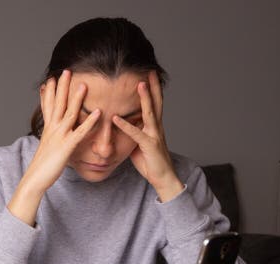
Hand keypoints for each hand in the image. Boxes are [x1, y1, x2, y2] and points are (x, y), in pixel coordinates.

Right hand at [9, 70, 101, 224]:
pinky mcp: (66, 146)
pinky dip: (89, 121)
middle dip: (61, 87)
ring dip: (76, 98)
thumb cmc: (41, 168)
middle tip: (65, 71)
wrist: (34, 180)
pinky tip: (97, 112)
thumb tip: (51, 137)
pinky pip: (80, 132)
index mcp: (47, 130)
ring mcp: (59, 137)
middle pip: (57, 104)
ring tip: (83, 84)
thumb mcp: (46, 150)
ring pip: (68, 113)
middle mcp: (51, 130)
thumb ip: (50, 140)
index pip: (47, 106)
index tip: (50, 79)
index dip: (48, 92)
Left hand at [112, 70, 182, 201]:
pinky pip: (136, 134)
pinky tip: (115, 118)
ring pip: (149, 113)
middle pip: (156, 102)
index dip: (152, 89)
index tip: (149, 74)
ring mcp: (154, 135)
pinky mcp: (149, 146)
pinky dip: (125, 125)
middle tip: (150, 70)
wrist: (163, 178)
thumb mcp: (139, 143)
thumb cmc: (150, 161)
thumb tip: (122, 124)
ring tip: (139, 85)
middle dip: (153, 86)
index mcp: (154, 126)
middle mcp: (156, 127)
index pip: (154, 103)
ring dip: (145, 99)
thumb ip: (132, 132)